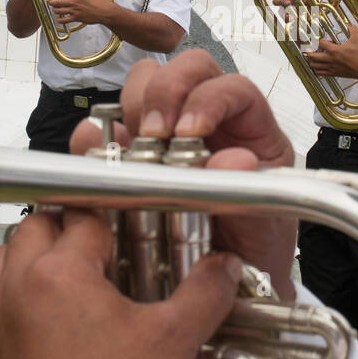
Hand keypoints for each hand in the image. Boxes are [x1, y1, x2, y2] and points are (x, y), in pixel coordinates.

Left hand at [0, 207, 240, 358]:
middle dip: (73, 225)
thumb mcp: (172, 342)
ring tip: (79, 269)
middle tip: (108, 243)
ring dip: (40, 251)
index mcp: (60, 273)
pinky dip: (25, 286)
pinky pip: (2, 293)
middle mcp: (21, 286)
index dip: (118, 217)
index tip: (137, 227)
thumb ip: (204, 294)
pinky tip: (59, 309)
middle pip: (39, 225)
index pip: (86, 216)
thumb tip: (224, 268)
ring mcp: (3, 315)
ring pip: (10, 255)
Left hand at [48, 0, 114, 25]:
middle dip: (51, 2)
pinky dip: (60, 20)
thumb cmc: (101, 0)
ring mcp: (74, 11)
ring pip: (59, 11)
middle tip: (49, 1)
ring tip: (54, 10)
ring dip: (55, 11)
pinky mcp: (76, 18)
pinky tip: (59, 19)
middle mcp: (74, 2)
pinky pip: (65, 20)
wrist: (104, 11)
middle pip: (57, 2)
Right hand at [70, 49, 298, 302]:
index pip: (234, 88)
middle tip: (153, 133)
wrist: (232, 288)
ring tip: (129, 149)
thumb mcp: (263, 228)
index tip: (191, 130)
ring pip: (144, 88)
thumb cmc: (256, 250)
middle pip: (187, 70)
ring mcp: (168, 137)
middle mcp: (210, 123)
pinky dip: (95, 138)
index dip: (209, 97)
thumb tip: (236, 159)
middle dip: (164, 91)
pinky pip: (105, 133)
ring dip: (132, 109)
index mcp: (251, 130)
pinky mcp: (131, 160)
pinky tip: (96, 155)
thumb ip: (252, 194)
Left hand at [304, 23, 357, 78]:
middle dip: (309, 51)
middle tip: (311, 49)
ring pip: (314, 65)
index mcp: (334, 50)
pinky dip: (317, 69)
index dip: (320, 40)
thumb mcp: (357, 39)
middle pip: (312, 56)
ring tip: (315, 57)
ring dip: (312, 61)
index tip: (325, 41)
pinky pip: (319, 73)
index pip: (320, 43)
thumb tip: (350, 24)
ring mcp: (331, 67)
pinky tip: (320, 66)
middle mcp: (330, 59)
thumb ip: (353, 30)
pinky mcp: (333, 74)